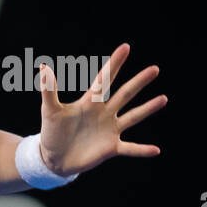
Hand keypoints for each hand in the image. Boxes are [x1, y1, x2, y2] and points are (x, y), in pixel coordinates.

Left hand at [37, 43, 167, 176]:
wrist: (53, 158)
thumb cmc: (52, 132)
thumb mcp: (49, 111)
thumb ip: (49, 90)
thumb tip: (44, 67)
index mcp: (90, 102)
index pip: (104, 79)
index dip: (114, 64)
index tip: (125, 47)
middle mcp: (104, 113)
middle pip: (124, 94)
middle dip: (139, 82)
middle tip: (154, 69)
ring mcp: (109, 130)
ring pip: (133, 117)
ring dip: (147, 108)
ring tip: (163, 99)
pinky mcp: (110, 148)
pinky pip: (130, 149)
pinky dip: (142, 150)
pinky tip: (156, 150)